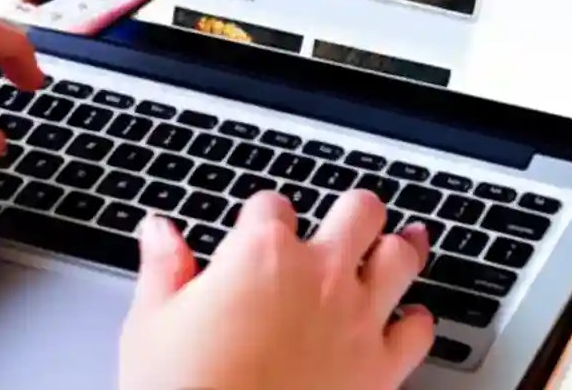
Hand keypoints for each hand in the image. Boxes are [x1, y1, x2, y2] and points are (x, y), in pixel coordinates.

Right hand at [120, 190, 435, 389]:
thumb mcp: (152, 326)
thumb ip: (164, 268)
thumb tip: (157, 231)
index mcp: (261, 256)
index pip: (271, 205)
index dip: (263, 216)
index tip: (257, 230)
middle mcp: (318, 275)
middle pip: (360, 210)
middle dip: (353, 212)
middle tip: (346, 221)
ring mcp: (356, 318)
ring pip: (402, 257)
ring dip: (397, 250)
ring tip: (393, 247)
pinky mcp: (380, 366)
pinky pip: (418, 330)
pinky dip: (416, 323)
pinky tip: (407, 320)